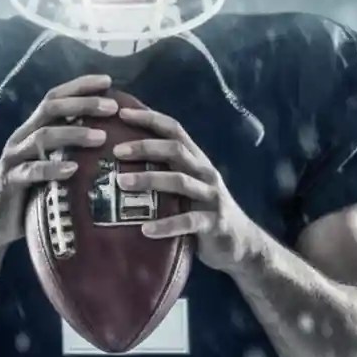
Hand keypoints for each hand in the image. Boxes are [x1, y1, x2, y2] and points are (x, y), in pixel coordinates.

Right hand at [0, 74, 117, 247]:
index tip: (107, 81)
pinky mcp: (10, 181)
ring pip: (43, 136)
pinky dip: (53, 168)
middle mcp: (21, 137)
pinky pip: (32, 171)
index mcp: (32, 129)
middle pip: (51, 108)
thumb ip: (70, 150)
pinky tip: (74, 169)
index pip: (55, 97)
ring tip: (101, 137)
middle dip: (83, 103)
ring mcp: (14, 158)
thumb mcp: (51, 165)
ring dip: (74, 134)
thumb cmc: (32, 193)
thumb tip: (112, 139)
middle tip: (112, 106)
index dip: (79, 86)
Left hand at [113, 107, 260, 274]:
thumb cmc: (204, 211)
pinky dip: (166, 225)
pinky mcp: (214, 223)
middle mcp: (205, 173)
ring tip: (121, 182)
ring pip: (180, 181)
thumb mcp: (187, 186)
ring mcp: (212, 197)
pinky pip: (188, 222)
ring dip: (149, 180)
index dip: (150, 118)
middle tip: (116, 150)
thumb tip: (121, 162)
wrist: (240, 244)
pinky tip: (145, 230)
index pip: (174, 130)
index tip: (122, 112)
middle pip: (176, 150)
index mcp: (197, 160)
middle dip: (145, 147)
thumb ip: (165, 172)